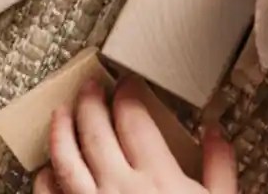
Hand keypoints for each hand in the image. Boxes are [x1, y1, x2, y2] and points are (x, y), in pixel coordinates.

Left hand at [34, 78, 236, 193]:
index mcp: (159, 176)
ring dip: (61, 130)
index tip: (127, 83)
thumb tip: (215, 132)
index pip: (134, 119)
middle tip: (89, 86)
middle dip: (90, 101)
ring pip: (66, 157)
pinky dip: (46, 177)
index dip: (128, 94)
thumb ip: (220, 165)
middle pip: (96, 129)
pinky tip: (46, 168)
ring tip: (60, 112)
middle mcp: (120, 186)